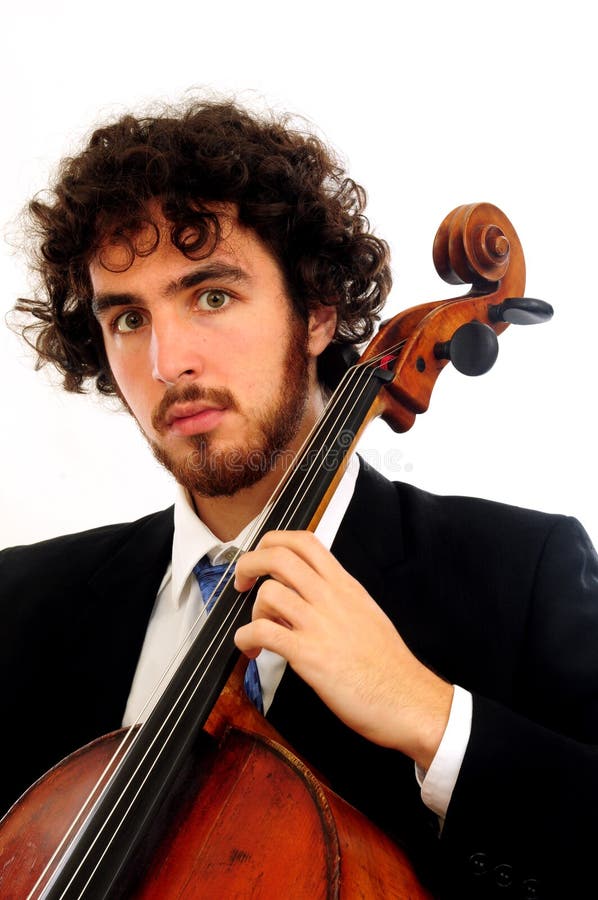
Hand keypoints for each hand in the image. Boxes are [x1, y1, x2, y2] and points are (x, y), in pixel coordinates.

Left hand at [234, 530, 452, 768]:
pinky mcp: (310, 655)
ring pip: (269, 592)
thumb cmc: (389, 664)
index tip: (261, 555)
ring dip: (252, 609)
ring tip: (258, 627)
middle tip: (242, 581)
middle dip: (249, 564)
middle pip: (278, 557)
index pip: (305, 542)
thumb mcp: (366, 613)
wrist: (408, 698)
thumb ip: (336, 598)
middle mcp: (331, 598)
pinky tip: (250, 648)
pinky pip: (264, 633)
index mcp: (345, 586)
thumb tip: (306, 594)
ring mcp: (320, 625)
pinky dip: (246, 638)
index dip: (274, 541)